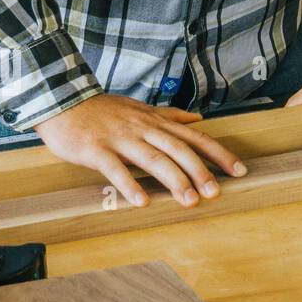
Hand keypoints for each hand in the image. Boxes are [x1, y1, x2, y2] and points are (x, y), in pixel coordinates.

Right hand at [33, 93, 246, 207]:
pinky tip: (141, 202)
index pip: (195, 138)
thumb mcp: (141, 109)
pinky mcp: (96, 149)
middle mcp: (143, 129)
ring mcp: (120, 138)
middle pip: (178, 149)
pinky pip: (115, 168)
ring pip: (152, 158)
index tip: (240, 171)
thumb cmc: (103, 110)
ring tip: (189, 201)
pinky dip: (129, 185)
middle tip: (216, 193)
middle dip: (199, 171)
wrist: (61, 99)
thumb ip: (170, 116)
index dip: (219, 154)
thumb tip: (199, 118)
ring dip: (173, 180)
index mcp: (156, 122)